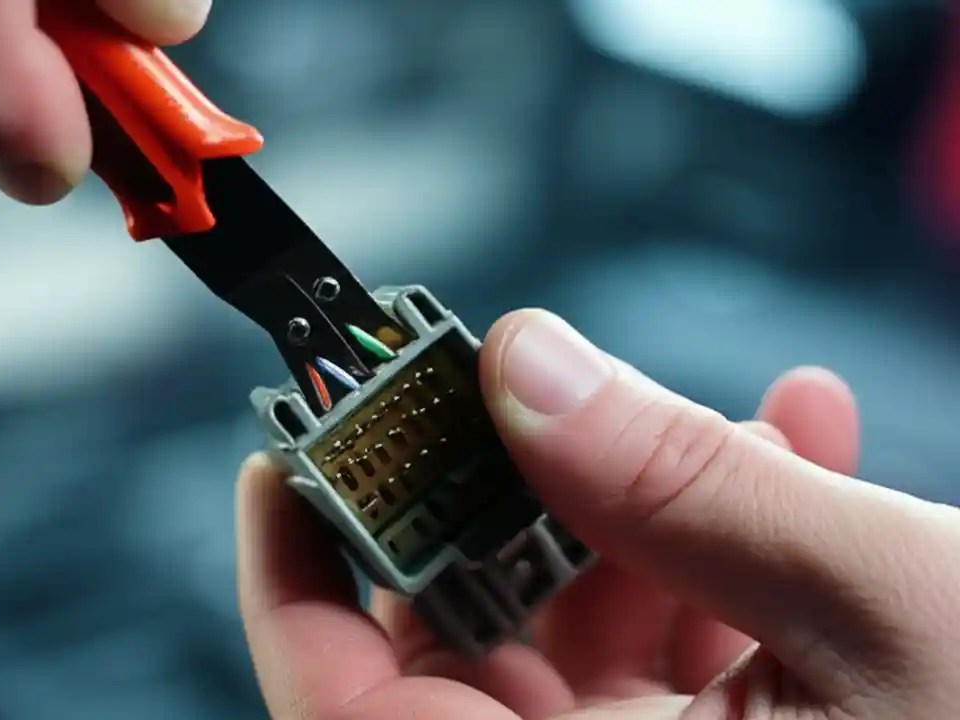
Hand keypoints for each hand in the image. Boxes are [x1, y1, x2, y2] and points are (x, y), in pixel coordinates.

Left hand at [236, 309, 959, 718]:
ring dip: (639, 503)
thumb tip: (528, 367)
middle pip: (470, 648)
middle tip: (535, 394)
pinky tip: (790, 442)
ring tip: (716, 410)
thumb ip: (688, 492)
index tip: (291, 454)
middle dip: (509, 502)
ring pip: (588, 632)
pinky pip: (690, 649)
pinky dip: (723, 547)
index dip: (296, 583)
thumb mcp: (884, 617)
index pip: (349, 714)